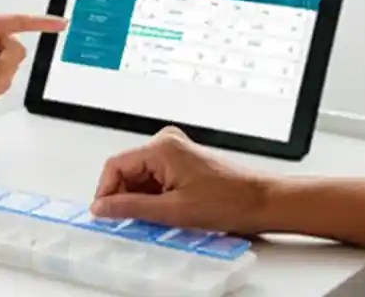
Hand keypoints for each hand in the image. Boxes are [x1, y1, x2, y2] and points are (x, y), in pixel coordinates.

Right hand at [91, 126, 272, 235]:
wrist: (261, 201)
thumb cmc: (229, 201)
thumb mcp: (173, 211)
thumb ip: (132, 208)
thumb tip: (103, 207)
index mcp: (161, 147)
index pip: (115, 165)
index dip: (105, 191)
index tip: (104, 213)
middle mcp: (166, 143)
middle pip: (127, 170)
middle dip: (124, 197)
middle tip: (129, 222)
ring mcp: (174, 151)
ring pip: (140, 176)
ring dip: (140, 199)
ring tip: (154, 218)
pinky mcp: (182, 161)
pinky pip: (154, 177)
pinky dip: (153, 196)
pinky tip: (164, 212)